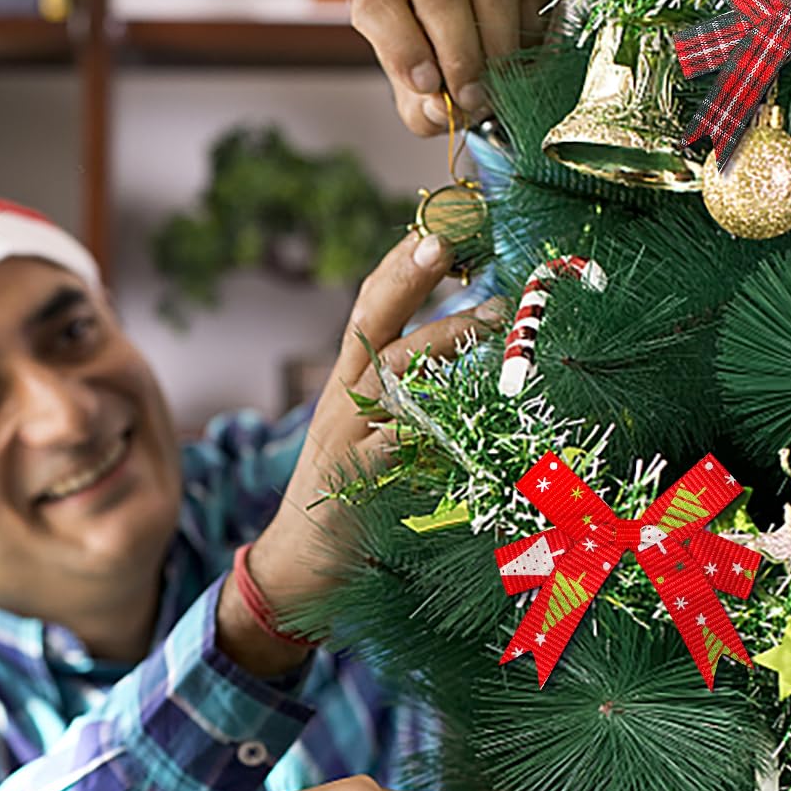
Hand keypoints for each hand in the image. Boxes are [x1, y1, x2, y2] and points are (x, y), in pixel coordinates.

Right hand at [237, 234, 507, 629]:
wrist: (296, 567)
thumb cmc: (347, 499)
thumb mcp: (371, 436)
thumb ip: (409, 399)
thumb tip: (468, 359)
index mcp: (346, 381)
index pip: (370, 304)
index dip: (402, 261)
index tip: (440, 223)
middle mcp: (343, 397)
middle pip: (372, 318)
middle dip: (410, 274)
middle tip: (452, 240)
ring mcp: (348, 435)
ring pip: (395, 370)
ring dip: (445, 338)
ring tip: (494, 319)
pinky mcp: (359, 479)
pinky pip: (399, 440)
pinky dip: (431, 421)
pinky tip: (466, 406)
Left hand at [351, 0, 556, 134]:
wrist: (489, 62)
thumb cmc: (443, 78)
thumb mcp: (425, 107)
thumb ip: (427, 112)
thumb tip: (443, 109)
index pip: (378, 6)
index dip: (401, 47)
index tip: (427, 86)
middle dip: (458, 53)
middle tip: (472, 94)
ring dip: (499, 40)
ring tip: (503, 79)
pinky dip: (532, 23)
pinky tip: (527, 48)